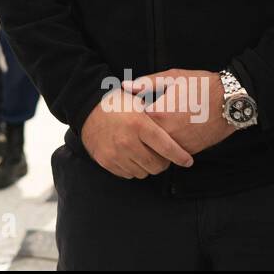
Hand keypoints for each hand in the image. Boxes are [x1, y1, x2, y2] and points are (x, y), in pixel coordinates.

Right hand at [79, 86, 193, 178]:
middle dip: (163, 162)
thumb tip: (181, 123)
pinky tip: (131, 155)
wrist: (86, 108)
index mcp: (139, 124)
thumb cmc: (117, 103)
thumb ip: (158, 111)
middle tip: (163, 155)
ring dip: (147, 166)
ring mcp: (116, 153)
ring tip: (144, 153)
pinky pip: (128, 174)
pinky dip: (132, 167)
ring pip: (143, 172)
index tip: (188, 160)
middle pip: (157, 165)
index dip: (180, 156)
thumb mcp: (138, 100)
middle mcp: (127, 141)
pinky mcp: (106, 161)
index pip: (167, 148)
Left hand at [122, 68, 234, 154]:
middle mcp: (167, 132)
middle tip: (134, 124)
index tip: (126, 110)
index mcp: (159, 112)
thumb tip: (125, 86)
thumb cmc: (201, 85)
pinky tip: (165, 136)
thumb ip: (147, 83)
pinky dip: (164, 147)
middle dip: (137, 131)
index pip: (133, 119)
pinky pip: (170, 153)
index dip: (128, 114)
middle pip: (141, 137)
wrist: (231, 101)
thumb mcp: (173, 77)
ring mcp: (179, 144)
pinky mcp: (189, 151)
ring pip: (155, 149)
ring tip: (149, 131)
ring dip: (150, 142)